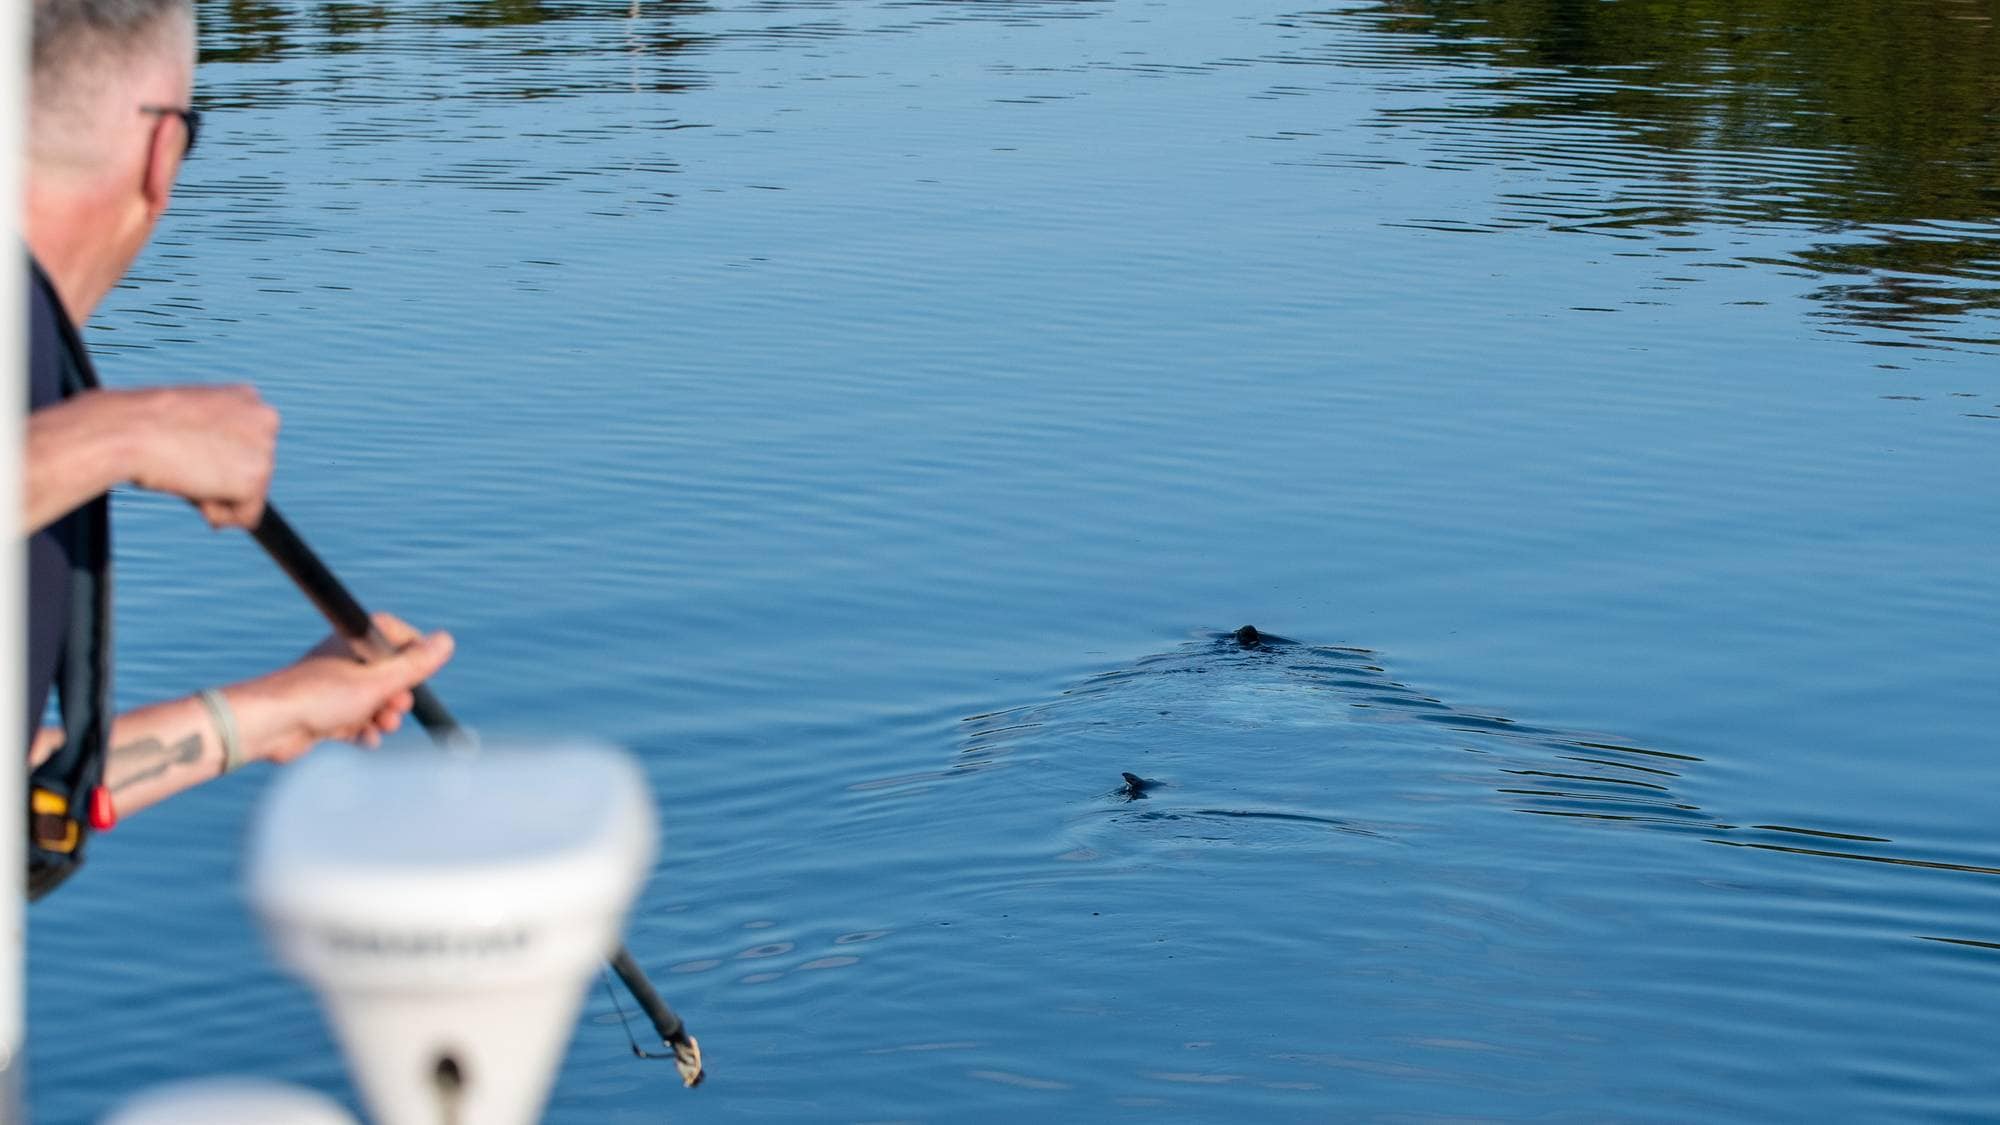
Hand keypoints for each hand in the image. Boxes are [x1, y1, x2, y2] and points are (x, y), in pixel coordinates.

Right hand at [123, 385, 279, 527]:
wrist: (128, 428)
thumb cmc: (143, 423)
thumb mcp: (190, 417)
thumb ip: (215, 435)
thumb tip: (222, 467)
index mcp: (248, 398)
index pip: (248, 446)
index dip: (216, 458)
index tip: (190, 450)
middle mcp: (266, 419)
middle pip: (252, 471)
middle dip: (218, 478)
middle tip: (183, 461)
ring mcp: (265, 450)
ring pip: (248, 495)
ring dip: (214, 494)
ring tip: (185, 470)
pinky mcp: (255, 481)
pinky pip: (245, 517)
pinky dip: (218, 515)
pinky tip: (194, 489)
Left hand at [230, 613, 455, 763]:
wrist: (269, 724)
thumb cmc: (320, 696)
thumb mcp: (379, 681)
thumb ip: (415, 664)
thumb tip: (447, 641)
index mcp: (354, 642)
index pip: (395, 634)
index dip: (414, 652)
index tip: (423, 670)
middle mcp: (344, 661)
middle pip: (388, 674)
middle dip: (399, 694)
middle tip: (396, 707)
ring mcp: (333, 689)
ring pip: (373, 701)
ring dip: (383, 717)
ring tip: (381, 726)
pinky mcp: (324, 715)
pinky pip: (355, 722)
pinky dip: (364, 732)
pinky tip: (366, 740)